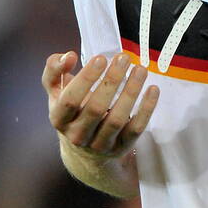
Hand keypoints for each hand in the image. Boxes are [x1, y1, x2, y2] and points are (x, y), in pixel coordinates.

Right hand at [42, 51, 158, 159]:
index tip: (101, 58)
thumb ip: (55, 69)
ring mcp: (99, 144)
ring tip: (140, 70)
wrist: (82, 151)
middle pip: (96, 108)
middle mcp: (77, 134)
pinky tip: (152, 90)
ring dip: (130, 92)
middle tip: (124, 58)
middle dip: (111, 81)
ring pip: (117, 119)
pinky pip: (135, 129)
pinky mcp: (120, 148)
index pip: (70, 100)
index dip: (86, 79)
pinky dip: (146, 109)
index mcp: (59, 118)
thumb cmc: (71, 111)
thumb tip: (69, 56)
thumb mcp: (56, 91)